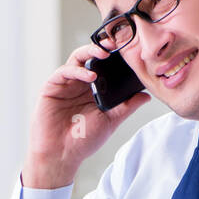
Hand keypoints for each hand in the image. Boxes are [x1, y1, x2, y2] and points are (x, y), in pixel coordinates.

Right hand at [24, 43, 152, 187]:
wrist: (61, 155)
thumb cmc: (83, 141)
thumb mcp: (111, 121)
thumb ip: (126, 106)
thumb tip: (146, 96)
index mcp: (93, 89)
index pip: (104, 66)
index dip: (115, 56)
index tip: (128, 49)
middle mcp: (79, 83)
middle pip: (90, 57)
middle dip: (102, 48)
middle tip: (116, 43)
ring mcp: (65, 84)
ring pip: (77, 59)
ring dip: (90, 53)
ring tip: (104, 53)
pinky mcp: (52, 87)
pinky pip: (64, 72)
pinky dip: (78, 71)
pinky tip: (90, 75)